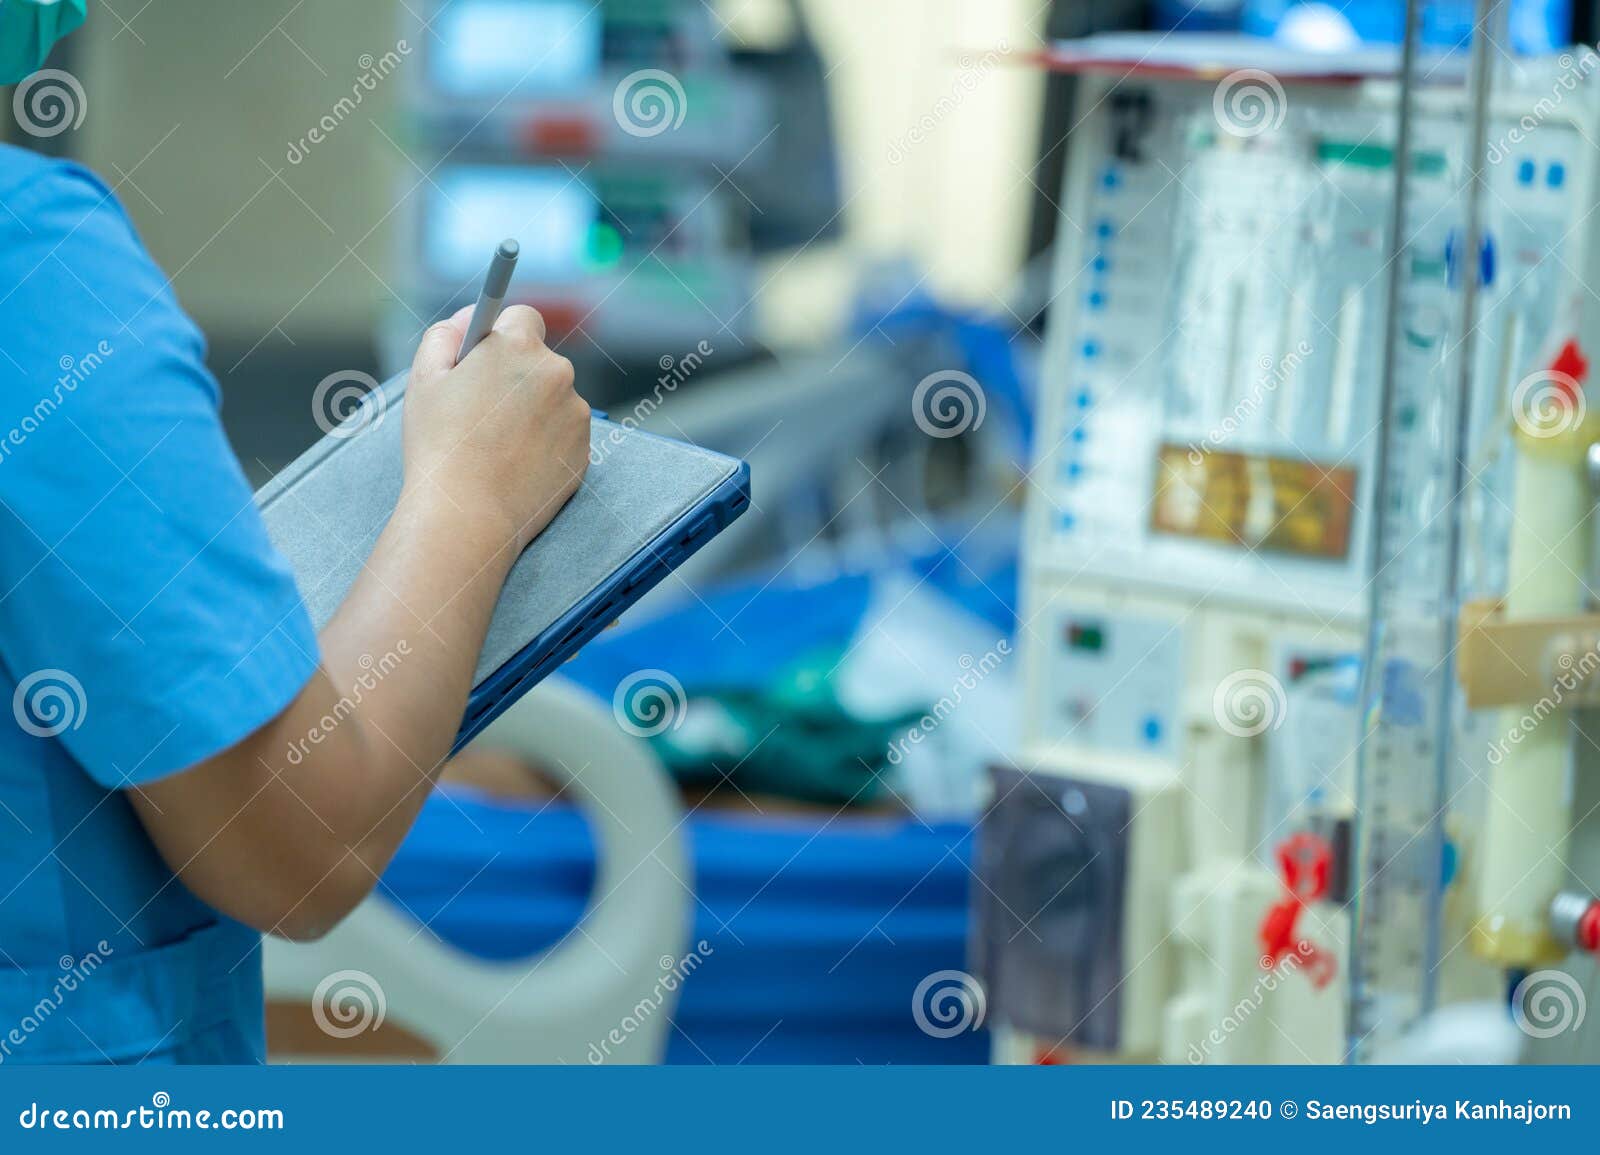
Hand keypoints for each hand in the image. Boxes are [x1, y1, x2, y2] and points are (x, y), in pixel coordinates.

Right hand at [400, 305, 589, 553]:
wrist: (467, 515)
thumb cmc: (440, 446)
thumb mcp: (424, 378)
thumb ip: (445, 334)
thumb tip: (468, 320)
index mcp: (519, 346)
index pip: (522, 317)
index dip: (500, 336)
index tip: (485, 357)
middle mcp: (558, 373)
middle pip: (538, 361)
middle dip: (515, 377)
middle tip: (482, 410)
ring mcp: (577, 414)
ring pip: (553, 399)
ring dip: (532, 411)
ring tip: (496, 444)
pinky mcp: (585, 451)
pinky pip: (564, 434)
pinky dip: (545, 443)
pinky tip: (515, 463)